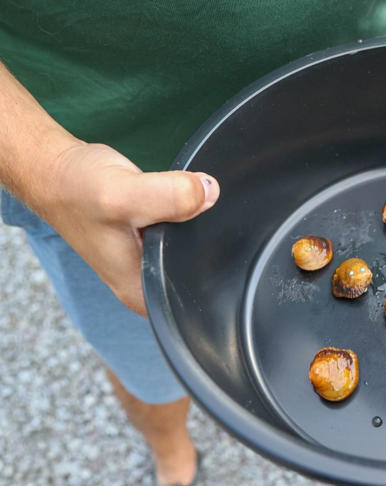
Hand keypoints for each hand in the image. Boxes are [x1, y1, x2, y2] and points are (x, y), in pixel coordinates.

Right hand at [41, 143, 219, 315]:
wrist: (54, 170)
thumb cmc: (76, 189)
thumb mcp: (124, 193)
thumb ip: (172, 196)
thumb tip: (209, 192)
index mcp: (142, 294)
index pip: (200, 289)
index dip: (209, 254)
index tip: (195, 229)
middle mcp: (147, 284)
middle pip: (201, 264)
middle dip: (201, 234)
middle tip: (177, 210)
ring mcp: (150, 262)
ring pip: (194, 244)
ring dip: (192, 219)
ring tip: (168, 203)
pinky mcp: (152, 240)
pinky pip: (185, 229)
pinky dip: (184, 211)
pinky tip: (173, 200)